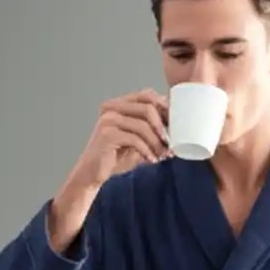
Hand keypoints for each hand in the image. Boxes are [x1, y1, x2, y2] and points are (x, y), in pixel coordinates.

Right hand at [50, 89, 170, 250]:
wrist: (91, 174)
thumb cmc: (115, 157)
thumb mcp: (137, 139)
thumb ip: (150, 128)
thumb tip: (178, 124)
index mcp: (119, 105)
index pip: (147, 95)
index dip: (165, 107)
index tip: (176, 126)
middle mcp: (111, 108)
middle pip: (148, 107)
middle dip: (163, 125)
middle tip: (171, 142)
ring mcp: (108, 120)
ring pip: (143, 124)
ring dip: (157, 142)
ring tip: (164, 154)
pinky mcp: (107, 134)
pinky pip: (135, 139)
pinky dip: (147, 150)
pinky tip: (151, 159)